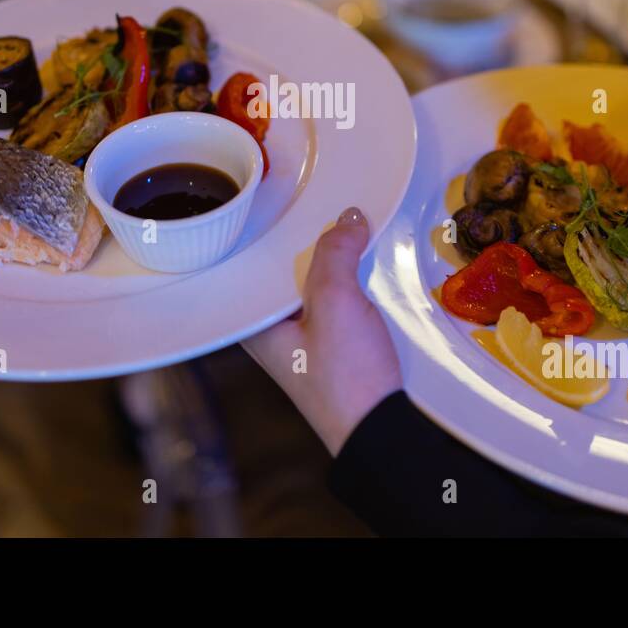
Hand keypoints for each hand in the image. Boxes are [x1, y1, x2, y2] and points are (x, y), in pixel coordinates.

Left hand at [243, 207, 401, 455]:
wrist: (381, 430)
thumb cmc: (345, 376)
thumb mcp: (336, 302)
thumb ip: (336, 253)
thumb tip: (348, 217)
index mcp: (254, 326)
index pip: (246, 268)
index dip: (259, 234)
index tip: (269, 200)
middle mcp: (270, 334)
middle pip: (279, 273)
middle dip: (297, 242)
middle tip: (308, 198)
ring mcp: (301, 341)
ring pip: (306, 285)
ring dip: (323, 260)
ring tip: (335, 222)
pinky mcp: (331, 347)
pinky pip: (329, 301)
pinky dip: (340, 280)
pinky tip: (354, 261)